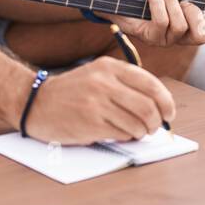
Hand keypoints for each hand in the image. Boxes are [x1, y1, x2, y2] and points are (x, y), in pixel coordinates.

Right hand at [22, 56, 174, 144]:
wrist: (35, 102)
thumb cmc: (71, 92)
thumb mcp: (97, 75)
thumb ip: (125, 84)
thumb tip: (159, 105)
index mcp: (109, 67)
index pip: (151, 83)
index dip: (166, 101)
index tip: (168, 112)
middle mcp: (104, 82)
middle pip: (149, 106)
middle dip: (157, 121)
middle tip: (154, 127)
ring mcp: (97, 103)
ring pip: (138, 123)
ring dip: (142, 132)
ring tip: (136, 132)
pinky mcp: (90, 123)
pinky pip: (122, 134)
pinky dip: (127, 137)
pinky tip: (119, 134)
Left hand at [103, 0, 204, 51]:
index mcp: (199, 22)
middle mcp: (186, 35)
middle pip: (204, 37)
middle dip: (196, 14)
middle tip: (186, 0)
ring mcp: (168, 39)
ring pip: (181, 26)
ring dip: (171, 1)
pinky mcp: (150, 38)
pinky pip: (162, 23)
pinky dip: (158, 4)